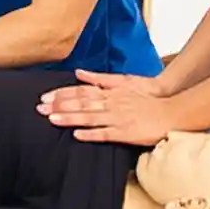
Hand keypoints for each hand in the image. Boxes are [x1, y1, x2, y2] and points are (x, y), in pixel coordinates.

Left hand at [35, 69, 176, 145]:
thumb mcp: (123, 81)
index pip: (81, 92)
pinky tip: (77, 135)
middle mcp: (111, 103)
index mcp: (109, 92)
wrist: (170, 109)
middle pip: (81, 103)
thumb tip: (79, 73)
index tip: (45, 97)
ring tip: (52, 119)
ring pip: (90, 117)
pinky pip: (106, 134)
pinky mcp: (126, 133)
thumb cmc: (147, 95)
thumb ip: (100, 78)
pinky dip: (91, 134)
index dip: (62, 94)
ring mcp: (118, 118)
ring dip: (70, 118)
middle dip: (59, 105)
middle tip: (40, 108)